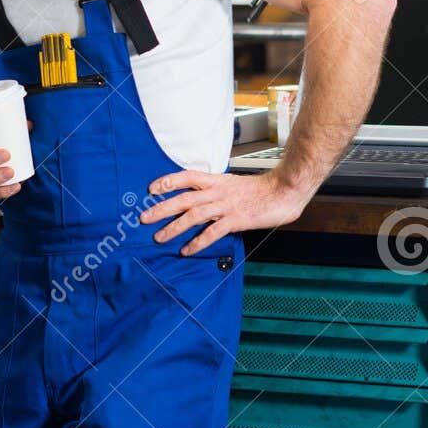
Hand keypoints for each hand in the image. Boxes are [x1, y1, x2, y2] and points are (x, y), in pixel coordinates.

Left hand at [139, 169, 317, 254]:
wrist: (284, 191)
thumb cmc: (261, 190)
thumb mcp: (234, 185)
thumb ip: (217, 192)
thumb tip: (201, 201)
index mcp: (217, 181)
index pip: (187, 177)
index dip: (168, 181)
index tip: (151, 188)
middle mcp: (218, 192)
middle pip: (184, 198)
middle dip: (162, 208)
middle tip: (143, 217)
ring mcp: (226, 206)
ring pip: (194, 215)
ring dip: (174, 227)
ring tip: (159, 237)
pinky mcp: (236, 220)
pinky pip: (212, 232)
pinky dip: (198, 242)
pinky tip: (187, 250)